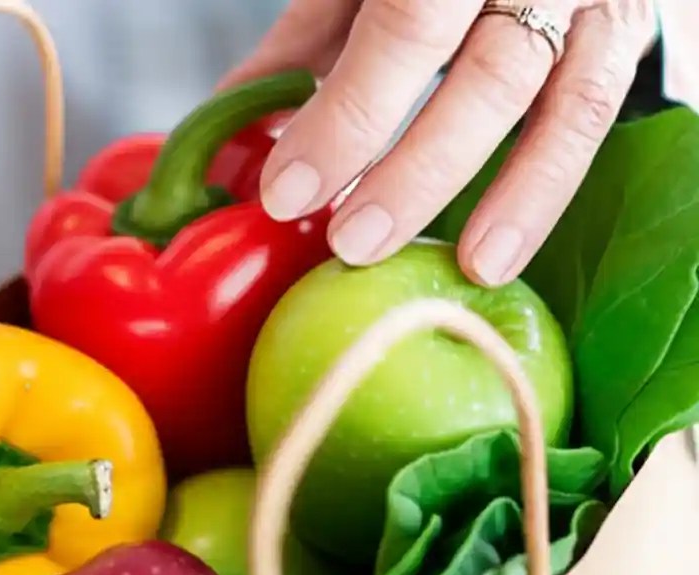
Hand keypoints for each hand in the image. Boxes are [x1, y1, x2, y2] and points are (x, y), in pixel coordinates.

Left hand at [222, 0, 658, 285]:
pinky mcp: (620, 37)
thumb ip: (306, 43)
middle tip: (352, 242)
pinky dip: (541, 194)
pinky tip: (494, 254)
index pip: (404, 26)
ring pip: (561, 106)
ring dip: (502, 197)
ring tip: (451, 266)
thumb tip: (235, 131)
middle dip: (414, 171)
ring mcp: (584, 4)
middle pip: (489, 76)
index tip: (289, 189)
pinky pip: (591, 121)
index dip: (347, 116)